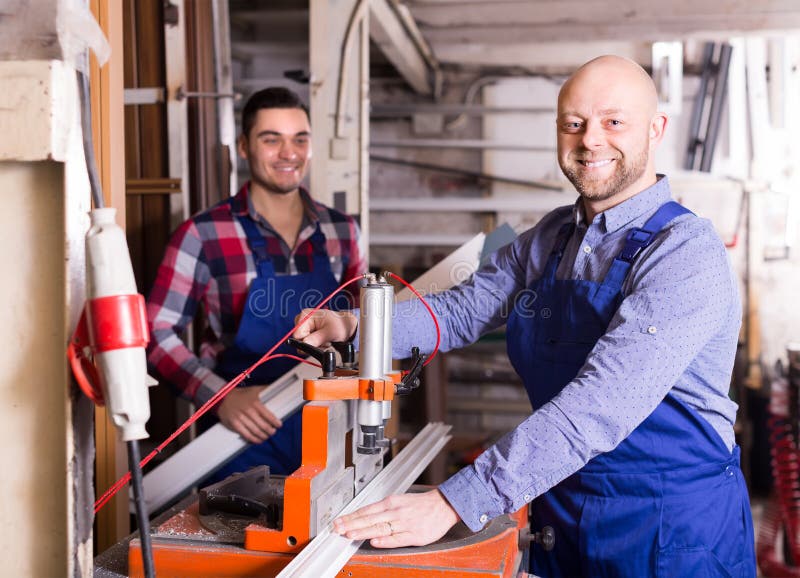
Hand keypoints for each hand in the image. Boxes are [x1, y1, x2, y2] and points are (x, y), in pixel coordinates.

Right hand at [217, 386, 281, 443]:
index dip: (275, 422)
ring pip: (255, 431)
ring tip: (267, 436)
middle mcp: (248, 411)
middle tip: (273, 432)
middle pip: (263, 425)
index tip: (279, 425)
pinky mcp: (235, 424)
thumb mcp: (254, 390)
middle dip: (270, 431)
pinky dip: (253, 439)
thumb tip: (277, 388)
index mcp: (255, 403)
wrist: (223, 398)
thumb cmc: (241, 395)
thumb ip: (265, 390)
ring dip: (263, 436)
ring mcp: (241, 418)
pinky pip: (246, 435)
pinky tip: (258, 440)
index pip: (268, 415)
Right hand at [293, 308, 357, 347]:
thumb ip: (316, 338)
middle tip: (324, 340)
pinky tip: (323, 340)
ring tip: (325, 340)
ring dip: (315, 345)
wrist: (346, 326)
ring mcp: (304, 326)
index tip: (319, 340)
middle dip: (312, 343)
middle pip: (299, 340)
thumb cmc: (340, 325)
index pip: (297, 335)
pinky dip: (316, 345)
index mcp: (306, 315)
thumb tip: (304, 343)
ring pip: (303, 343)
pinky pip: (307, 344)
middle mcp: (302, 319)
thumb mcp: (330, 332)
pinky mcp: (307, 332)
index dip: (307, 341)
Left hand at [332, 490, 459, 547]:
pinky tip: (374, 542)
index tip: (339, 521)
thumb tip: (365, 517)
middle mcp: (396, 511)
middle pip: (370, 519)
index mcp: (391, 502)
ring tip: (350, 535)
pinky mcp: (414, 535)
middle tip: (337, 529)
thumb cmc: (420, 505)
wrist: (443, 506)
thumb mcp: (399, 501)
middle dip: (352, 524)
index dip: (351, 516)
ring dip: (363, 532)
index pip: (366, 510)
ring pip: (380, 528)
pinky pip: (397, 538)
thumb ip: (383, 510)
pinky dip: (385, 540)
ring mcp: (405, 523)